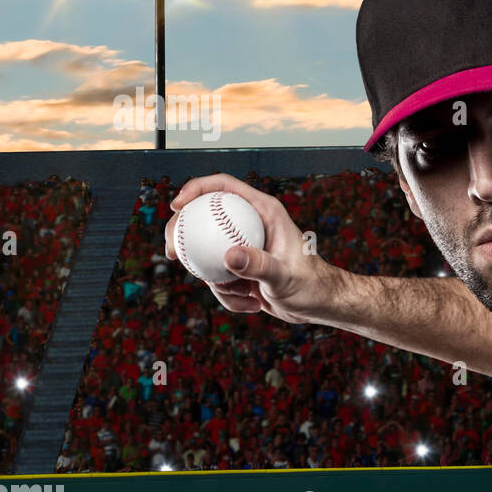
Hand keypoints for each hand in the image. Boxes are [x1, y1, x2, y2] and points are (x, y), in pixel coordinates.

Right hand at [165, 173, 340, 323]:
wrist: (320, 306)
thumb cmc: (311, 286)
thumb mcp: (284, 276)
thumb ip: (259, 266)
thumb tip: (229, 256)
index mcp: (264, 211)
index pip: (223, 186)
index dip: (195, 188)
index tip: (176, 207)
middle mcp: (251, 224)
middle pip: (203, 216)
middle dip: (183, 233)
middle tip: (172, 252)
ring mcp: (244, 245)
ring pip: (207, 253)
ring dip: (216, 279)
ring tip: (247, 295)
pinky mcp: (241, 267)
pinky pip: (218, 277)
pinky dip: (228, 296)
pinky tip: (253, 305)